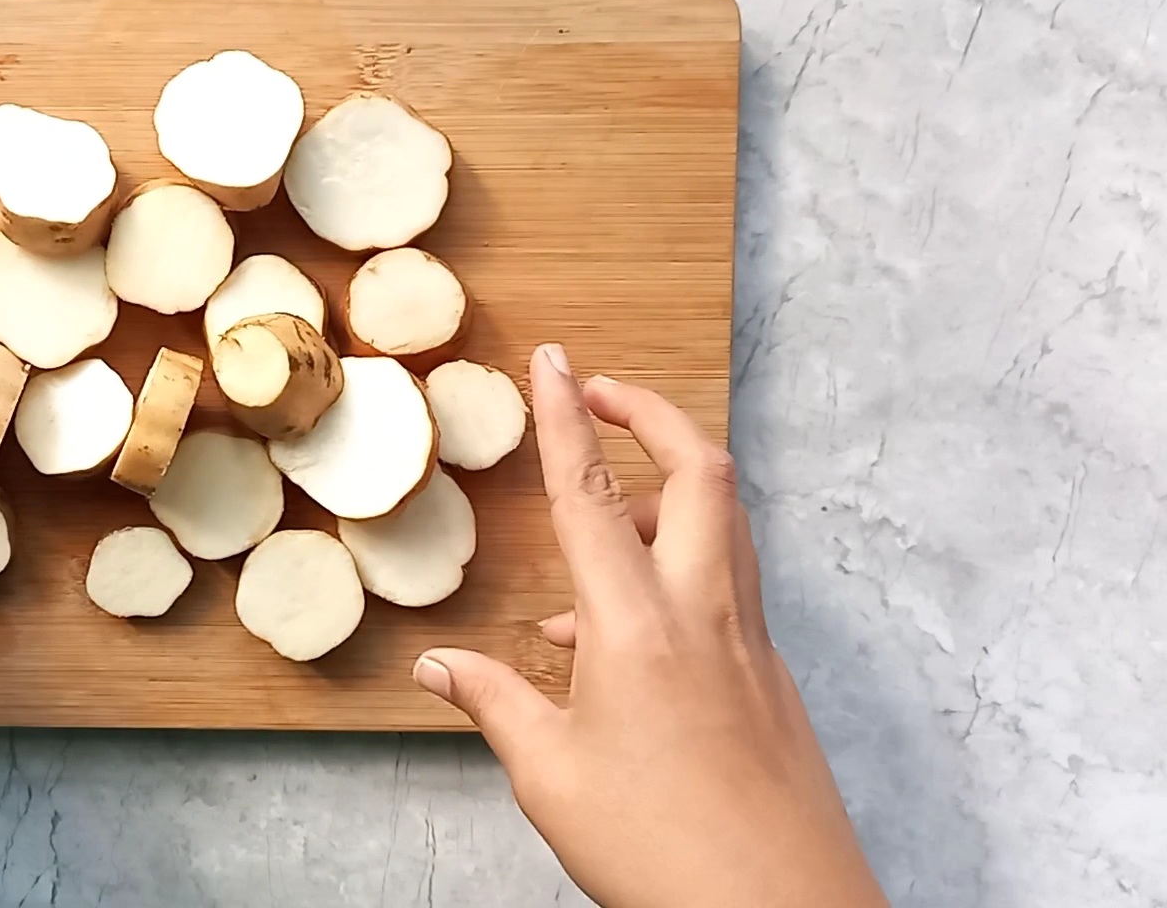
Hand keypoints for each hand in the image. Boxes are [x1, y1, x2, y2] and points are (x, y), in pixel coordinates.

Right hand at [414, 344, 885, 907]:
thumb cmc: (663, 849)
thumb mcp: (550, 776)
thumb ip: (495, 703)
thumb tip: (440, 665)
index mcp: (637, 625)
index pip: (591, 494)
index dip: (568, 417)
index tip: (555, 361)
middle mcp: (705, 614)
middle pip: (700, 473)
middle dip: (653, 414)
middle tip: (603, 394)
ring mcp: (749, 643)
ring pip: (725, 525)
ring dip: (668, 494)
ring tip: (595, 543)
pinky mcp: (770, 680)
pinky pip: (726, 590)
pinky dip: (679, 573)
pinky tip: (619, 645)